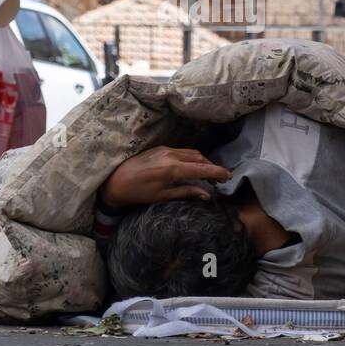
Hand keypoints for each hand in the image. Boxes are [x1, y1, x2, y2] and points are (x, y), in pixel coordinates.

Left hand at [99, 146, 231, 207]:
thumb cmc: (138, 193)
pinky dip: (192, 158)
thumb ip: (186, 192)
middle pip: (199, 158)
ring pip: (191, 153)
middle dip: (212, 167)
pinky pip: (182, 151)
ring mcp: (165, 150)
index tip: (228, 177)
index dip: (217, 172)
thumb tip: (206, 194)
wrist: (115, 181)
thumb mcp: (163, 196)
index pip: (202, 168)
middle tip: (219, 179)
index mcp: (172, 169)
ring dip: (202, 161)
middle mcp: (171, 156)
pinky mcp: (160, 148)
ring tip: (207, 175)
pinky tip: (191, 168)